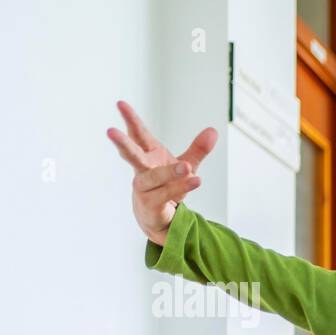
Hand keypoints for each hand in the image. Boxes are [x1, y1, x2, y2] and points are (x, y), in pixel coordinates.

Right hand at [107, 100, 217, 245]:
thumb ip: (198, 149)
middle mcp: (142, 170)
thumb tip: (213, 130)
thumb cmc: (167, 185)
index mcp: (147, 155)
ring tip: (186, 167)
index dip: (130, 120)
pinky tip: (195, 180)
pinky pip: (166, 194)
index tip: (120, 103)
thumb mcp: (186, 165)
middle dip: (122, 143)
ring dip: (170, 173)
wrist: (159, 216)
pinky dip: (180, 187)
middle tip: (110, 131)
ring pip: (154, 178)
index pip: (138, 135)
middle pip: (131, 155)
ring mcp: (144, 188)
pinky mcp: (151, 204)